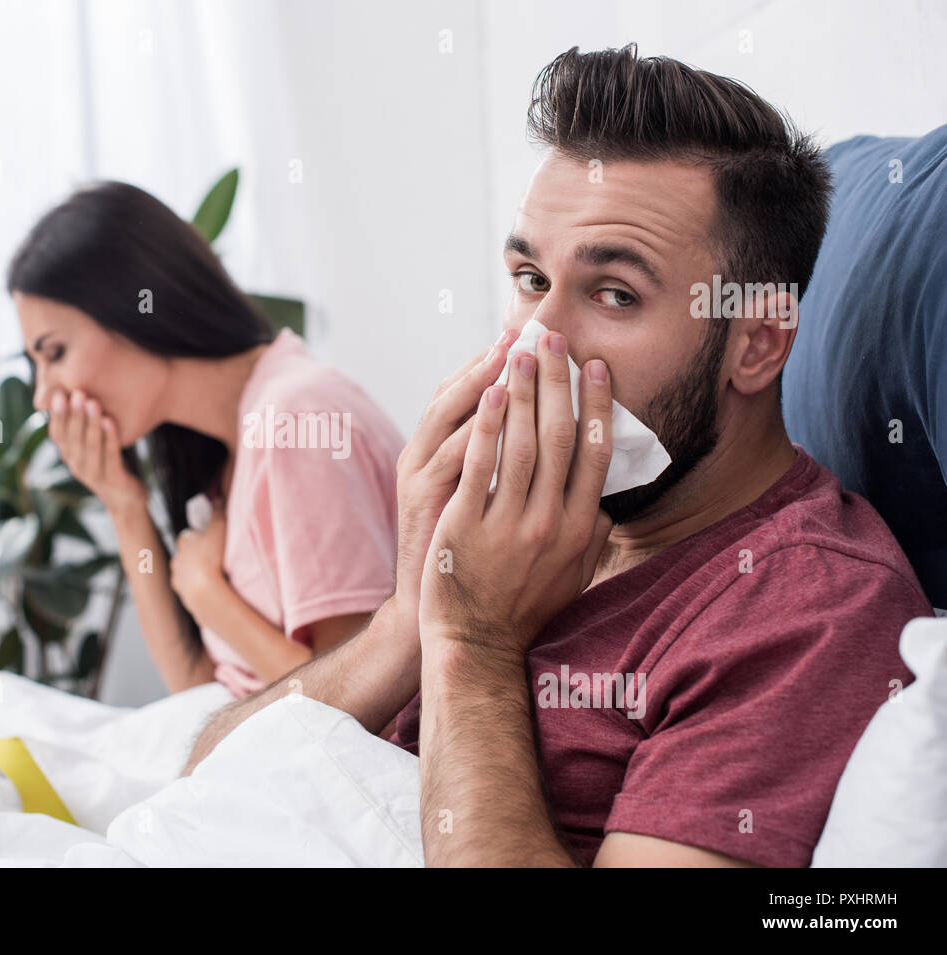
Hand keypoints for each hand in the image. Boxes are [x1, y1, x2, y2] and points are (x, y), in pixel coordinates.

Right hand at [47, 389, 146, 518]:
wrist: (126, 498)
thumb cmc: (106, 463)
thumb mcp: (90, 446)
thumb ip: (80, 427)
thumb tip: (70, 393)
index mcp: (69, 456)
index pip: (57, 435)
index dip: (57, 416)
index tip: (58, 394)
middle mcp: (77, 466)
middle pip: (72, 439)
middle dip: (74, 415)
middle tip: (77, 393)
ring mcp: (94, 475)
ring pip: (90, 447)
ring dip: (91, 424)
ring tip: (93, 402)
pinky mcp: (113, 479)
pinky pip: (111, 456)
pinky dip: (109, 438)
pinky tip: (110, 421)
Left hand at [170, 505, 226, 620]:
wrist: (206, 592)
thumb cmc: (211, 557)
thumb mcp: (219, 527)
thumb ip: (218, 513)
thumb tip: (217, 499)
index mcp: (183, 543)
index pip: (187, 537)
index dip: (198, 537)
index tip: (208, 538)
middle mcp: (177, 562)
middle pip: (185, 557)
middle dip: (195, 557)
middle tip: (212, 559)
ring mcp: (179, 583)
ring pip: (186, 576)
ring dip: (195, 575)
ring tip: (214, 578)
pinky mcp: (186, 600)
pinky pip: (191, 593)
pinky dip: (198, 591)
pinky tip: (212, 592)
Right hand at [393, 328, 516, 610]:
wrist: (439, 618)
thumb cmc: (464, 565)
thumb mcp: (473, 509)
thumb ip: (496, 473)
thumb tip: (541, 440)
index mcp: (435, 453)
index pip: (465, 392)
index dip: (496, 361)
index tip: (528, 333)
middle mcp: (422, 456)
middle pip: (456, 392)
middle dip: (493, 359)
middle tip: (525, 327)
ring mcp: (422, 477)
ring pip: (451, 414)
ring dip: (486, 379)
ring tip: (515, 350)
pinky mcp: (427, 502)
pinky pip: (458, 456)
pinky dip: (479, 426)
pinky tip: (501, 400)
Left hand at [418, 330, 614, 666]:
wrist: (476, 643)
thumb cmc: (525, 607)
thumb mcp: (574, 575)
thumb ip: (594, 536)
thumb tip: (607, 500)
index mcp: (581, 530)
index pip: (595, 453)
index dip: (597, 405)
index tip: (596, 368)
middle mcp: (551, 524)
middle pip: (560, 437)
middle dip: (559, 382)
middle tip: (555, 340)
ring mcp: (509, 524)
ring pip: (522, 443)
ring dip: (524, 391)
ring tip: (521, 352)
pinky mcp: (467, 525)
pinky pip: (480, 465)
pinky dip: (487, 424)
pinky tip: (489, 391)